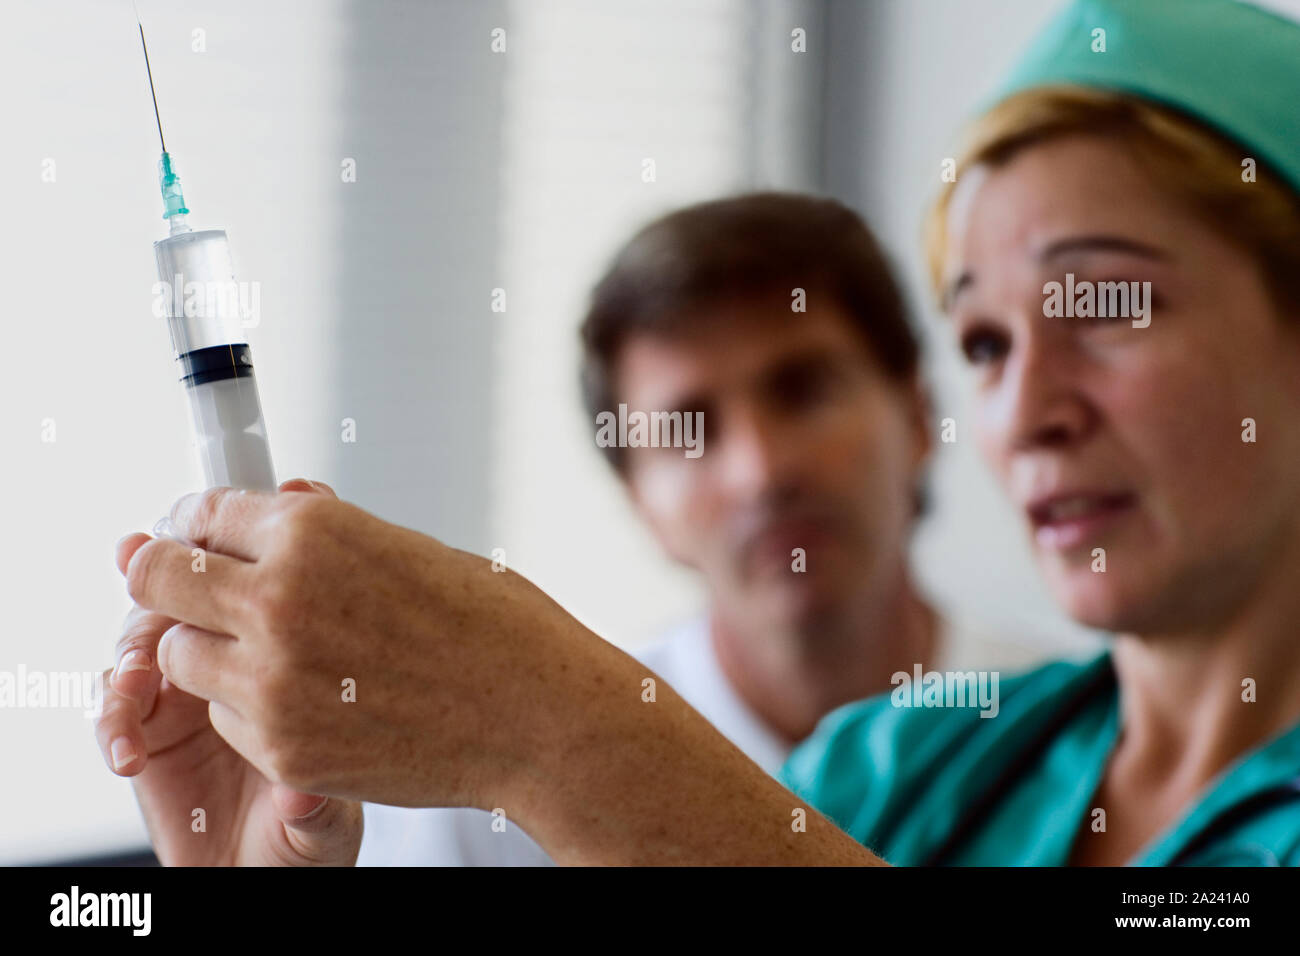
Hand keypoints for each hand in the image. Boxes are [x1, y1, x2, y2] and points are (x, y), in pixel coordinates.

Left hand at [118, 479, 883, 864]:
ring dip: (212, 648)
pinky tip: (310, 697)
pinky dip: (249, 705)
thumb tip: (274, 509)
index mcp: (314, 531)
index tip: (199, 537)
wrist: (541, 716)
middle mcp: (279, 596)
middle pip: (157, 575)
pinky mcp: (281, 743)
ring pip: (180, 654)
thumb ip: (327, 533)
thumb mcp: (410, 549)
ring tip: (269, 652)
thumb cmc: (495, 628)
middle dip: (166, 576)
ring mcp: (273, 677)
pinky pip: (226, 715)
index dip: (199, 524)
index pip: (203, 511)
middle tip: (185, 586)